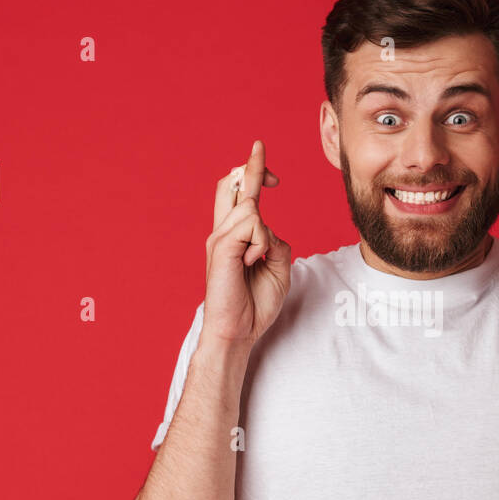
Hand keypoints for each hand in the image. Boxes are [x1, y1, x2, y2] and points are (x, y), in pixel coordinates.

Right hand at [202, 139, 291, 348]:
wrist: (238, 331)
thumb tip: (272, 231)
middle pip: (232, 183)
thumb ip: (277, 244)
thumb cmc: (255, 304)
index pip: (240, 194)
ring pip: (252, 208)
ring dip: (265, 235)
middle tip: (271, 172)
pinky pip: (251, 225)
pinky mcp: (221, 248)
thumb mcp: (278, 268)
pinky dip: (260, 244)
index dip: (253, 173)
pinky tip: (251, 263)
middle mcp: (223, 232)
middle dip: (253, 170)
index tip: (270, 168)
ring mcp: (219, 238)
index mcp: (234, 236)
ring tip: (255, 262)